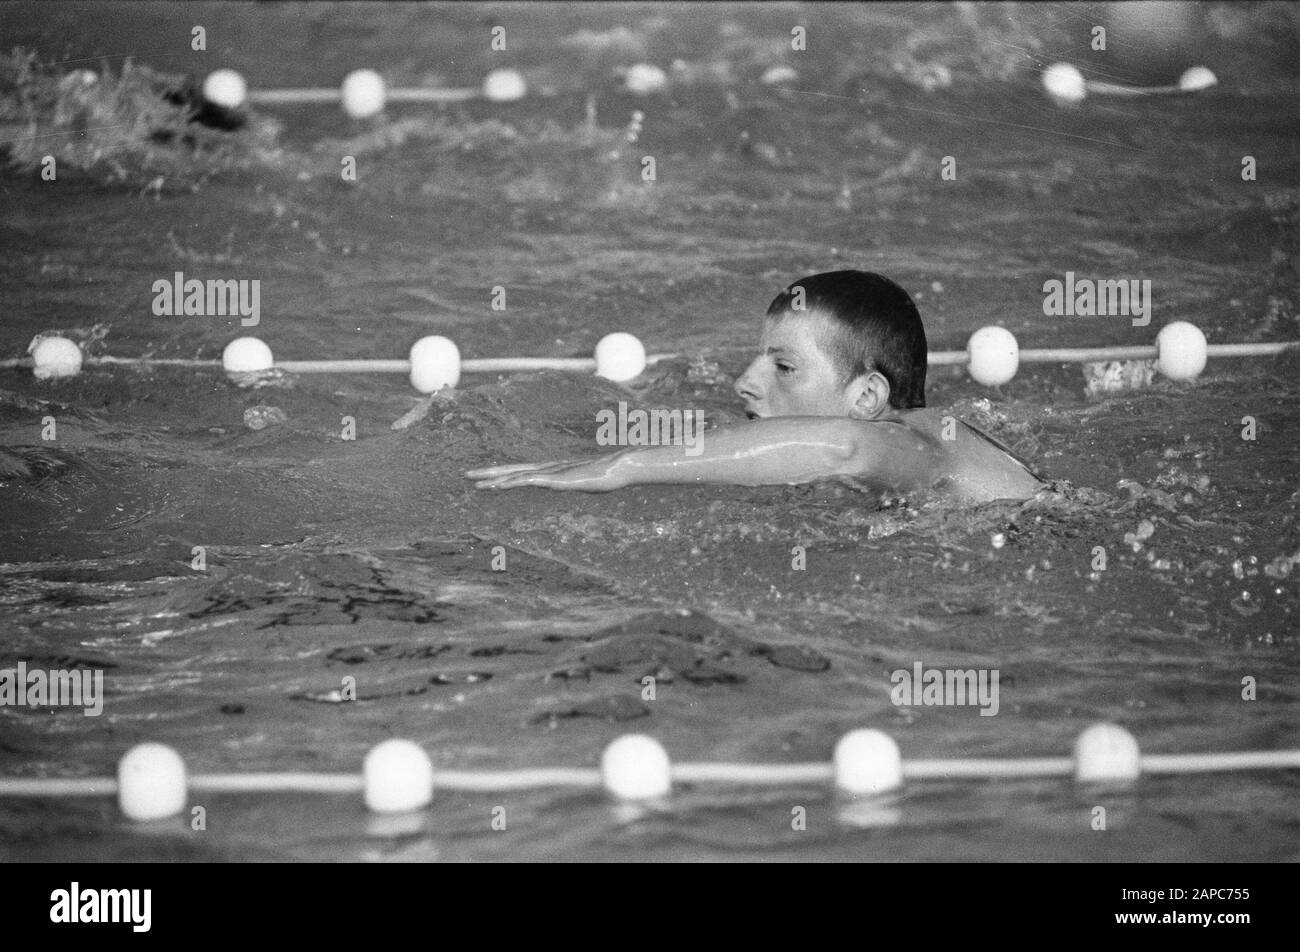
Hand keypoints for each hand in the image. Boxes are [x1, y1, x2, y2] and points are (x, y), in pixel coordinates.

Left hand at [465, 453, 625, 490]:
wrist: (619, 467)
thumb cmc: (608, 475)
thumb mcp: (588, 484)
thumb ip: (579, 485)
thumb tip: (580, 487)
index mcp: (552, 470)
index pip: (521, 471)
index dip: (501, 473)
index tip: (484, 476)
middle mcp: (547, 469)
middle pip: (511, 470)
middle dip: (488, 472)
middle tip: (465, 475)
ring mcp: (550, 473)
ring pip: (515, 476)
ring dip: (493, 480)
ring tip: (473, 483)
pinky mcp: (554, 479)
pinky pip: (527, 482)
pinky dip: (510, 483)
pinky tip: (497, 486)